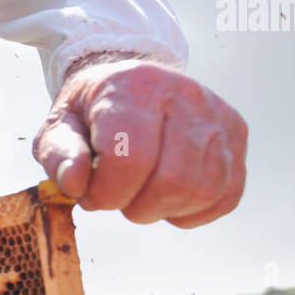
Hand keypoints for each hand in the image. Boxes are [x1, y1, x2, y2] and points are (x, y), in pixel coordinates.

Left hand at [33, 58, 246, 227]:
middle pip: (173, 180)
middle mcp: (184, 95)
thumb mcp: (60, 125)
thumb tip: (74, 183)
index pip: (131, 159)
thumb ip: (59, 155)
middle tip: (117, 198)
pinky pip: (226, 195)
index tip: (91, 195)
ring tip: (141, 197)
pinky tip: (167, 200)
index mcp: (134, 87)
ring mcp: (216, 115)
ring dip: (165, 211)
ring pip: (204, 191)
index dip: (107, 194)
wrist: (131, 83)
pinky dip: (193, 212)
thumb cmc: (92, 111)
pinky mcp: (235, 134)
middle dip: (137, 207)